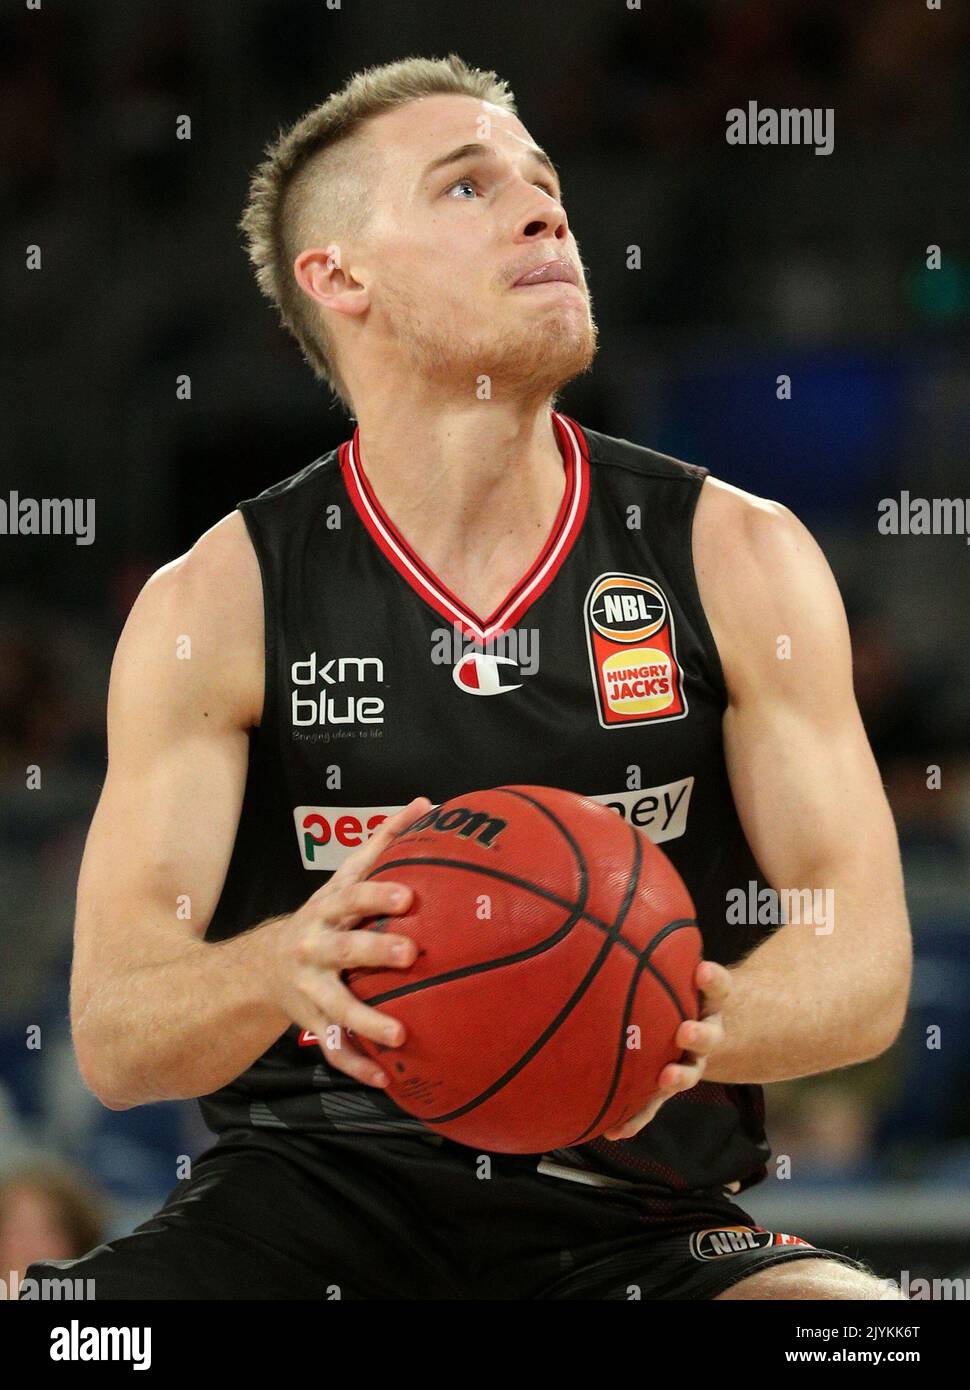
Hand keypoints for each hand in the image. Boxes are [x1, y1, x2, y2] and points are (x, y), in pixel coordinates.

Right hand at [266, 795, 433, 1087]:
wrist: (263, 966)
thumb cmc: (326, 915)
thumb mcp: (345, 878)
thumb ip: (385, 842)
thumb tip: (427, 803)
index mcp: (328, 910)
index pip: (353, 896)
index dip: (377, 893)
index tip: (408, 895)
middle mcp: (315, 947)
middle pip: (344, 948)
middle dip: (375, 951)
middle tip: (412, 954)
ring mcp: (311, 988)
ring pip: (338, 1006)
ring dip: (368, 1021)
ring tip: (400, 1035)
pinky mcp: (312, 1021)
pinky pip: (334, 1047)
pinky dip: (357, 1065)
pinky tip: (386, 1079)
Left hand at [601, 958, 730, 1140]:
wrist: (698, 1024)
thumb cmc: (679, 985)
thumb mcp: (676, 962)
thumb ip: (656, 940)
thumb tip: (615, 893)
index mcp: (711, 1000)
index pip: (719, 987)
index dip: (713, 980)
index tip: (703, 970)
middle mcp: (707, 1030)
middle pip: (710, 1033)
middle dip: (701, 1034)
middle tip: (687, 1031)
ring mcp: (692, 1060)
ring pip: (690, 1071)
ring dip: (678, 1077)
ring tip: (665, 1078)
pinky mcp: (670, 1083)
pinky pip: (655, 1102)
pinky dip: (637, 1116)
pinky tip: (613, 1131)